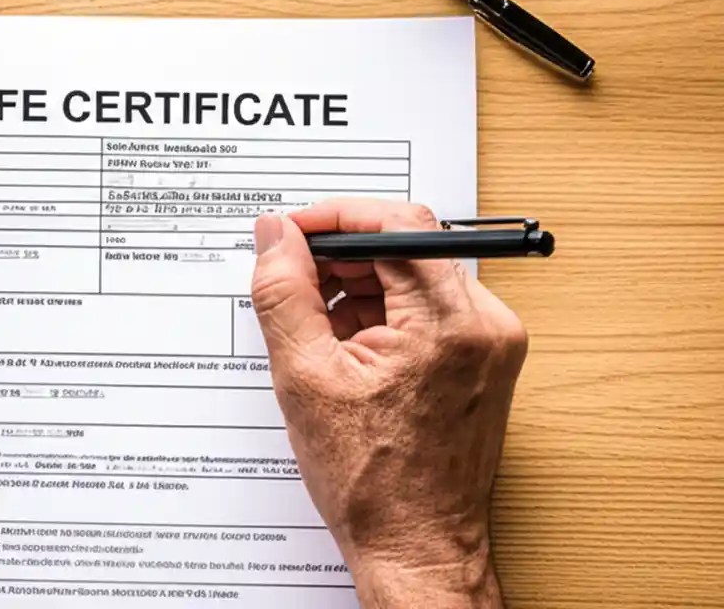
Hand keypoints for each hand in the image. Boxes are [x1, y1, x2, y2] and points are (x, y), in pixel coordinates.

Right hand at [250, 200, 527, 608]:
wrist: (417, 547)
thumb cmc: (373, 484)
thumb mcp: (304, 378)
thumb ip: (284, 293)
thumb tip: (274, 236)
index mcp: (449, 324)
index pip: (395, 222)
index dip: (332, 217)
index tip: (290, 232)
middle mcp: (485, 324)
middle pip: (406, 244)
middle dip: (342, 255)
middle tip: (293, 280)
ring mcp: (490, 342)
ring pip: (414, 274)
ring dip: (359, 285)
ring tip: (318, 332)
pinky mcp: (484, 358)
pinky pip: (428, 307)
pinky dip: (383, 313)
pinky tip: (347, 349)